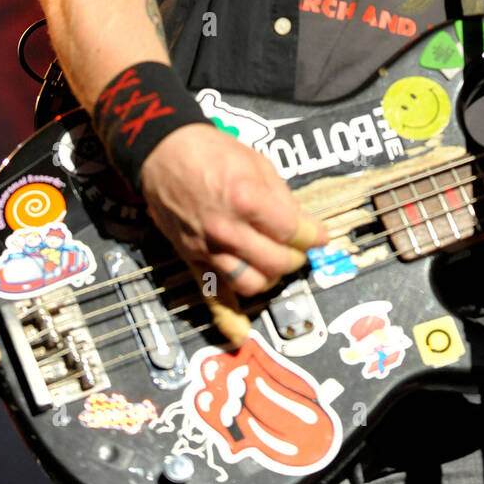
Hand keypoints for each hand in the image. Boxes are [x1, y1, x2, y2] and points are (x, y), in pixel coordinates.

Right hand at [138, 123, 328, 307]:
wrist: (163, 153)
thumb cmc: (209, 151)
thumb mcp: (256, 161)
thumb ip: (282, 198)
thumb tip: (303, 224)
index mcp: (246, 200)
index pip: (293, 232)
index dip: (313, 235)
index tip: (320, 235)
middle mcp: (226, 230)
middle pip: (277, 262)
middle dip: (297, 257)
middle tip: (300, 248)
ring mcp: (208, 249)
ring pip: (252, 284)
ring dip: (271, 277)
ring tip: (275, 263)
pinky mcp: (193, 259)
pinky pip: (213, 295)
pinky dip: (228, 318)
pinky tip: (240, 332)